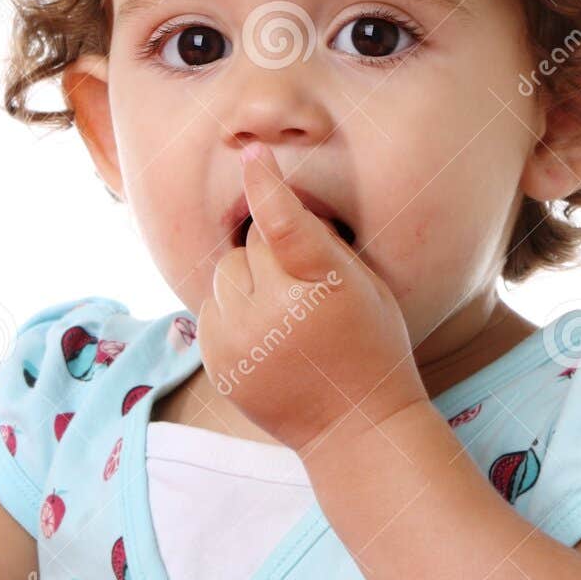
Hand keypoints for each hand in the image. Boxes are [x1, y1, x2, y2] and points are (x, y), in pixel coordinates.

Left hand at [196, 142, 426, 455]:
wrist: (355, 426)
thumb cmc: (370, 344)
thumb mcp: (365, 285)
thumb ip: (321, 243)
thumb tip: (273, 199)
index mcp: (322, 289)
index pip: (284, 226)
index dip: (267, 186)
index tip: (252, 153)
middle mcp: (275, 315)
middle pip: (248, 246)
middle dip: (269, 254)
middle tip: (302, 287)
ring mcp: (240, 342)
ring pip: (224, 274)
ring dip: (247, 281)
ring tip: (283, 314)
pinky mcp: (217, 361)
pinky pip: (210, 308)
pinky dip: (232, 311)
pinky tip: (265, 335)